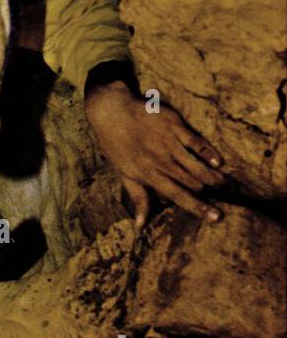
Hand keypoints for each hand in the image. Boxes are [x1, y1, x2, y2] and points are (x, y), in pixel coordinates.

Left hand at [84, 81, 226, 227]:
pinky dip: (208, 152)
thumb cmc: (116, 146)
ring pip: (195, 164)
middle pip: (191, 181)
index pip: (178, 196)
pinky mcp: (174, 125)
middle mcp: (161, 160)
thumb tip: (140, 226)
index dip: (198, 207)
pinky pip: (195, 141)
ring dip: (212, 175)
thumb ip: (138, 199)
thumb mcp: (124, 174)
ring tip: (225, 184)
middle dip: (208, 192)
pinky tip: (218, 161)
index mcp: (149, 174)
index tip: (215, 217)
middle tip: (225, 199)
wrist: (112, 111)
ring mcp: (168, 142)